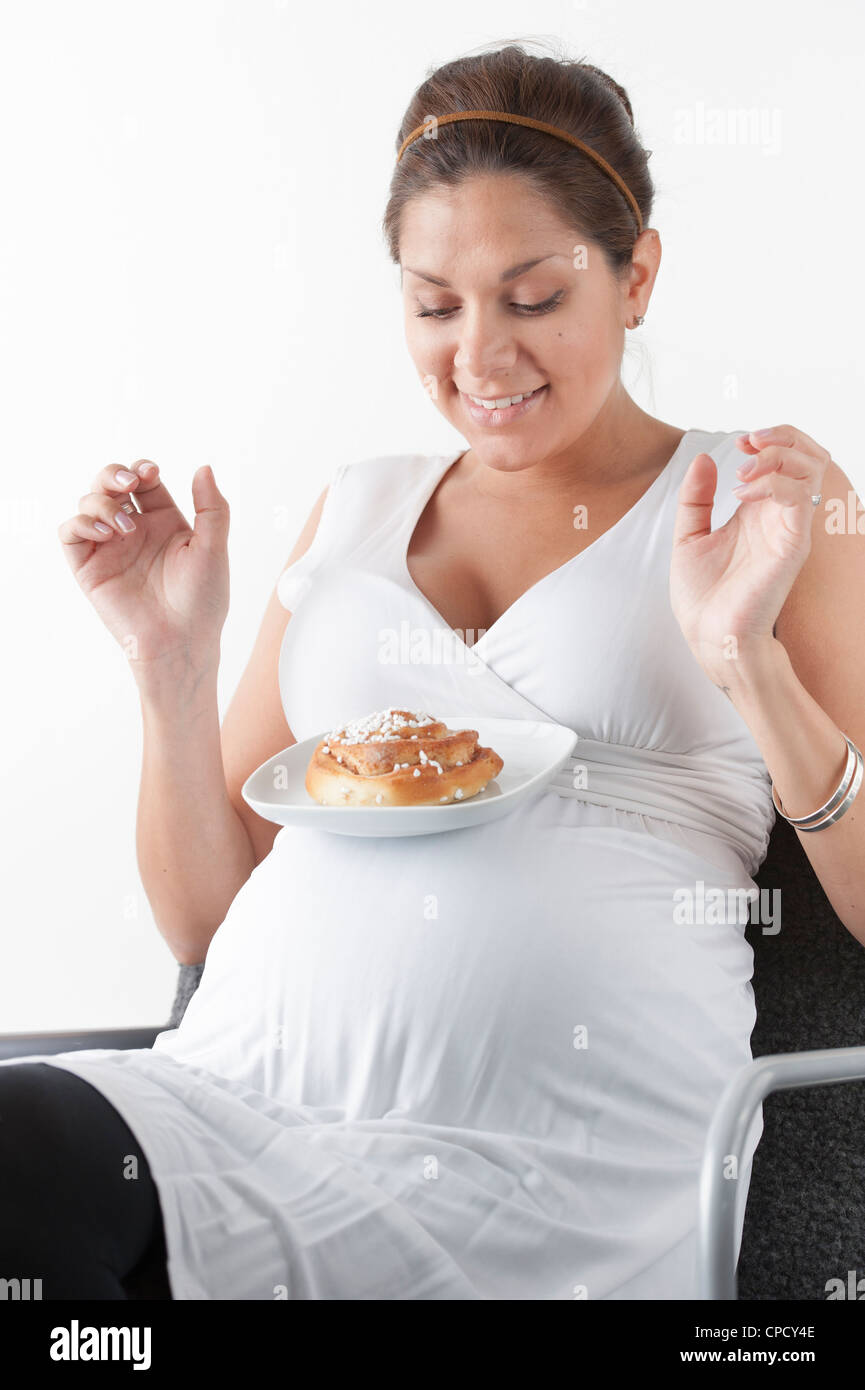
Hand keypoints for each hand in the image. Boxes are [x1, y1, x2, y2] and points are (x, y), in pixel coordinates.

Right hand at [57, 460, 230, 686]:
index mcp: (165, 522)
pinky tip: (106, 533)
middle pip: (111, 483)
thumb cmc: (202, 601)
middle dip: (114, 473)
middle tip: (130, 484)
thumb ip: (212, 508)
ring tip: (124, 526)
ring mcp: (110, 547)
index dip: (143, 469)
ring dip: (101, 502)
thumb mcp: (214, 548)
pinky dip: (81, 523)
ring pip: (88, 503)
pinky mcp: (89, 567)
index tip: (151, 474)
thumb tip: (204, 467)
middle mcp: (135, 531)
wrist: (180, 642)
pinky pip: (70, 533)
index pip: (145, 481)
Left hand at [669, 424, 829, 683]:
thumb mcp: (688, 536)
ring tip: (743, 472)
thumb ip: (696, 497)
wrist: (710, 636)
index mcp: (759, 511)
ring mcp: (789, 529)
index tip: (739, 444)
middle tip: (748, 443)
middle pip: (809, 455)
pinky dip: (773, 485)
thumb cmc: (703, 596)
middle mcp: (779, 516)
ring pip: (811, 469)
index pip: (787, 457)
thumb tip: (703, 458)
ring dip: (778, 456)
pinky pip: (798, 499)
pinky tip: (741, 496)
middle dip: (782, 436)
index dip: (769, 439)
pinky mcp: (792, 546)